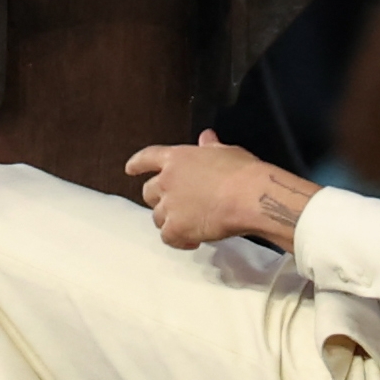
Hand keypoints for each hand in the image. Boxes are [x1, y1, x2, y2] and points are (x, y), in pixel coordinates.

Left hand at [126, 135, 312, 251]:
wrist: (248, 196)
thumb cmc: (242, 173)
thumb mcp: (225, 152)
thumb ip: (210, 147)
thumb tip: (207, 138)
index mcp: (177, 159)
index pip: (148, 158)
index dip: (137, 163)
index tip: (130, 168)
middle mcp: (167, 180)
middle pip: (148, 192)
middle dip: (158, 200)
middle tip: (175, 206)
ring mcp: (169, 205)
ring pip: (157, 218)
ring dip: (170, 222)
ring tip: (190, 226)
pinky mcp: (176, 227)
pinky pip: (168, 238)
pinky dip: (179, 241)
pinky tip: (194, 240)